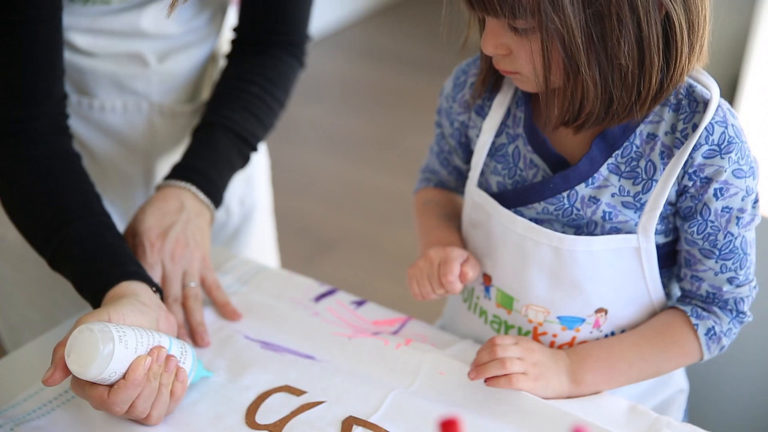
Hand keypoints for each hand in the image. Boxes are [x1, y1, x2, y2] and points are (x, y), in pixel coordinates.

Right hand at [41, 281, 188, 424]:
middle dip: (152, 381)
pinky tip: (178, 369)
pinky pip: (168, 407)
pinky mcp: (157, 393)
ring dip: (165, 384)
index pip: (111, 402)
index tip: (143, 359)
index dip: (132, 386)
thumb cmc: (115, 316)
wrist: (142, 308)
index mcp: (93, 386)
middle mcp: (114, 396)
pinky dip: (177, 390)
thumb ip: (67, 348)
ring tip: (167, 357)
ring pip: (152, 411)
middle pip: (135, 408)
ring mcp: (136, 398)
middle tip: (158, 352)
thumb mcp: (88, 325)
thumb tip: (48, 380)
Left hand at [124, 186, 240, 346]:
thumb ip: (130, 257)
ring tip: (202, 343)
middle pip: (172, 300)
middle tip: (174, 349)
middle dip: (174, 326)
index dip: (147, 312)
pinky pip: (215, 285)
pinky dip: (224, 302)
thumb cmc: (155, 214)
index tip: (145, 334)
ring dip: (197, 322)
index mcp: (150, 254)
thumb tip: (121, 284)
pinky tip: (235, 317)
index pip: (148, 289)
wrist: (185, 197)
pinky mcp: (205, 261)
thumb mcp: (134, 231)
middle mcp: (172, 262)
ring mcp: (191, 263)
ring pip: (193, 298)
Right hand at [407, 246, 479, 299]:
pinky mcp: (411, 271)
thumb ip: (471, 271)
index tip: (458, 283)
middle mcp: (431, 256)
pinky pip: (418, 294)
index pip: (448, 279)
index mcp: (448, 253)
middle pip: (438, 288)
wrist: (442, 253)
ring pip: (427, 293)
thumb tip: (464, 276)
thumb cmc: (459, 263)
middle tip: (450, 282)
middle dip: (446, 290)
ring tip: (441, 283)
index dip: (455, 287)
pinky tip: (432, 284)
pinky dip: (426, 294)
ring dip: (436, 293)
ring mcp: (419, 263)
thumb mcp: (472, 264)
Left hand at [468, 335, 574, 398]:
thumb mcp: (528, 347)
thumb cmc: (544, 361)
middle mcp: (525, 352)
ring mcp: (529, 366)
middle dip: (479, 360)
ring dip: (484, 370)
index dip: (482, 350)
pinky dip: (497, 381)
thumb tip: (484, 356)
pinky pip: (511, 380)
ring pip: (502, 364)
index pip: (496, 341)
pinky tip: (489, 383)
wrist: (569, 371)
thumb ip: (510, 348)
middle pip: (496, 351)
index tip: (475, 359)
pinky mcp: (533, 382)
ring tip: (475, 376)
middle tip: (471, 370)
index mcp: (522, 342)